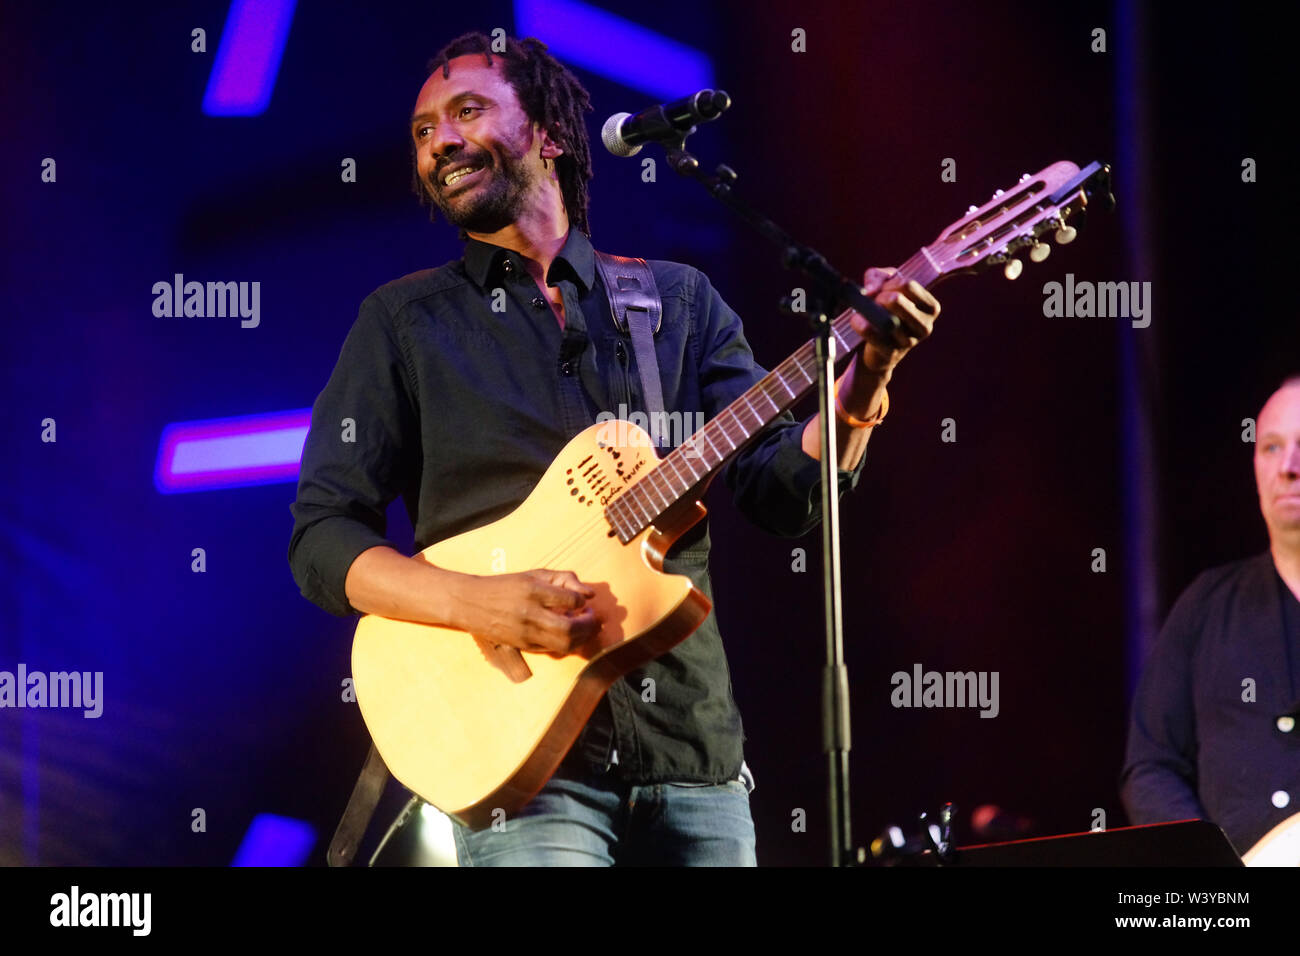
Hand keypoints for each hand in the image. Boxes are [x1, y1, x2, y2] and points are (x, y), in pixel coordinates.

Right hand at [457, 568, 599, 653]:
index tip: (583, 601)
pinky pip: (552, 650)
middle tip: (592, 617)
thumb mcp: (534, 574)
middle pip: (570, 628)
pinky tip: (568, 635)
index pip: (571, 600)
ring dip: (582, 638)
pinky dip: (567, 644)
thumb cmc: (506, 585)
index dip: (582, 602)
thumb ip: (564, 579)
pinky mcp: (523, 645)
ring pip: (564, 644)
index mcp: (533, 590)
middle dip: (589, 625)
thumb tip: (589, 594)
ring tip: (584, 627)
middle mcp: (529, 613)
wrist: (471, 603)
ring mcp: (525, 632)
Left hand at [851, 267, 940, 373]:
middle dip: (879, 297)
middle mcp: (925, 326)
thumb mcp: (886, 286)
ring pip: (887, 320)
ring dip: (870, 311)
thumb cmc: (886, 310)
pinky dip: (863, 326)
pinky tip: (857, 320)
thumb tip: (871, 290)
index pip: (908, 285)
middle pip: (897, 300)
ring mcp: (909, 342)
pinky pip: (876, 337)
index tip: (883, 289)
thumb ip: (878, 277)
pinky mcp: (892, 354)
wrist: (877, 347)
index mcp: (930, 307)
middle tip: (875, 301)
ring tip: (866, 311)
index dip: (890, 283)